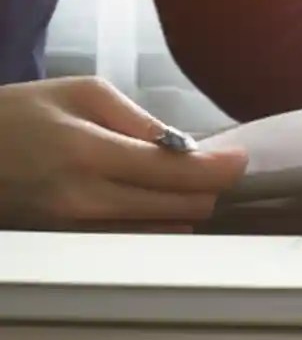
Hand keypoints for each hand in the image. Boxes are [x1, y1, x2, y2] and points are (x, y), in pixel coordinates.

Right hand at [0, 77, 247, 230]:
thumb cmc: (16, 115)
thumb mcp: (78, 94)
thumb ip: (137, 119)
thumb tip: (185, 146)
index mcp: (90, 152)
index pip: (179, 172)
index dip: (222, 167)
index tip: (242, 159)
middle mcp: (87, 199)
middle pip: (183, 206)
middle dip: (208, 186)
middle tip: (215, 166)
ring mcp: (78, 230)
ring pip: (165, 230)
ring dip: (187, 207)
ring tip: (186, 182)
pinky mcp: (71, 246)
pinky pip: (136, 242)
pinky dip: (160, 224)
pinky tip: (161, 205)